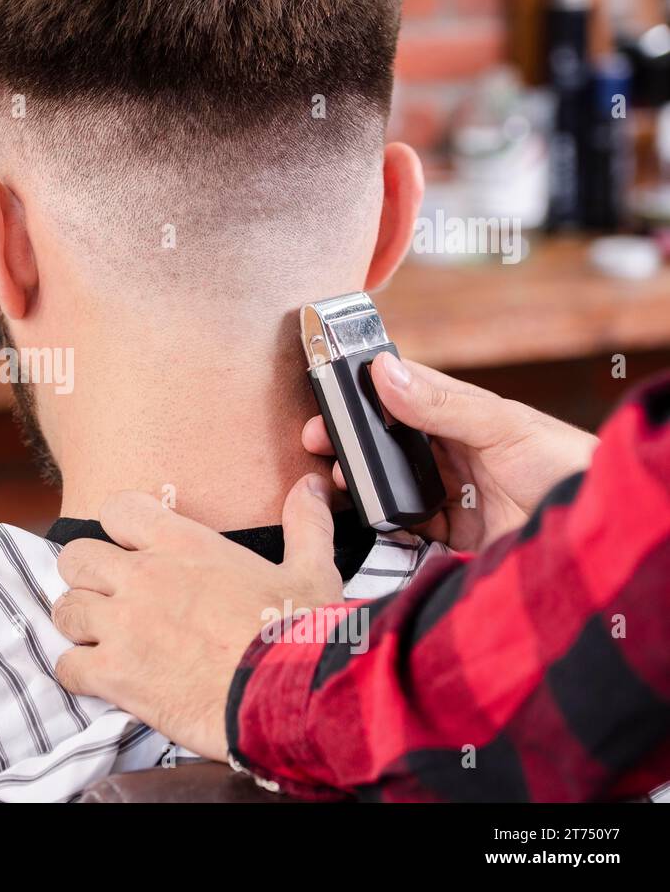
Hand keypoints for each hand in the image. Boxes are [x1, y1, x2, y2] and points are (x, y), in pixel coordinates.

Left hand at [52, 477, 341, 761]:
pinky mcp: (115, 675)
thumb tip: (311, 486)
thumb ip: (304, 524)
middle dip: (87, 576)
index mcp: (184, 544)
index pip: (118, 510)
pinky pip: (66, 667)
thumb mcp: (311, 571)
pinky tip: (102, 680)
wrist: (288, 697)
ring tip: (102, 641)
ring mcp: (123, 626)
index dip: (118, 528)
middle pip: (76, 557)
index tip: (129, 547)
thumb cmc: (300, 635)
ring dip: (80, 626)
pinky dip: (78, 674)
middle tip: (108, 598)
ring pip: (65, 610)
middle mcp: (143, 577)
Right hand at [303, 351, 597, 552]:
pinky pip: (406, 526)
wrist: (595, 539)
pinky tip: (364, 516)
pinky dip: (383, 522)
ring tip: (337, 479)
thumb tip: (383, 372)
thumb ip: (442, 404)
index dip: (364, 389)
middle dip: (351, 439)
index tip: (327, 390)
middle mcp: (456, 451)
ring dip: (361, 480)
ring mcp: (453, 493)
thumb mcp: (503, 426)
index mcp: (467, 415)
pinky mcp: (454, 533)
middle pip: (389, 440)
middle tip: (315, 440)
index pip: (405, 391)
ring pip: (391, 482)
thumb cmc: (567, 466)